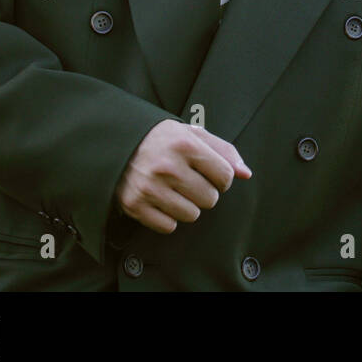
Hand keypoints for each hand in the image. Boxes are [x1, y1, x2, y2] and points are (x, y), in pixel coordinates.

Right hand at [115, 119, 251, 234]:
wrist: (115, 143)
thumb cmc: (162, 139)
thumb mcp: (192, 134)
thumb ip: (223, 151)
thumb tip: (246, 174)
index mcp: (185, 145)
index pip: (225, 176)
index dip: (222, 178)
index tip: (212, 174)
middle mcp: (167, 166)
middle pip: (210, 199)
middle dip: (205, 192)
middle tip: (190, 181)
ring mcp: (149, 187)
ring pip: (192, 215)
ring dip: (188, 206)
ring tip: (175, 190)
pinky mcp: (134, 205)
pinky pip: (169, 226)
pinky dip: (168, 217)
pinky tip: (161, 201)